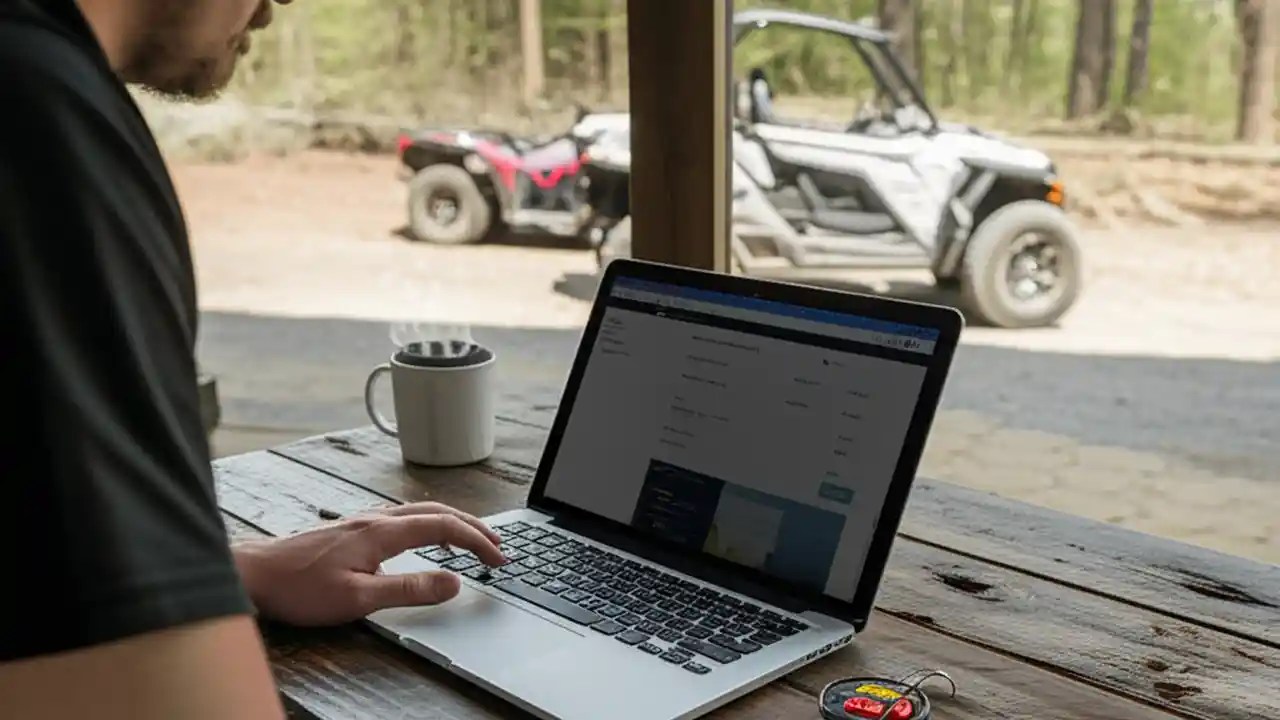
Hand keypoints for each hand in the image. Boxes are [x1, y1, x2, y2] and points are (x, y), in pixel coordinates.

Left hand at [232, 503, 504, 625]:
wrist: (254, 573)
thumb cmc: (299, 588)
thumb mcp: (358, 598)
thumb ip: (409, 589)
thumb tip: (453, 582)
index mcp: (383, 532)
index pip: (444, 527)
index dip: (477, 541)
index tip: (499, 558)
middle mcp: (376, 519)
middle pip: (438, 511)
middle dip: (473, 527)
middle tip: (498, 546)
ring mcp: (363, 521)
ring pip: (421, 510)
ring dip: (453, 522)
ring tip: (472, 538)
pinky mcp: (352, 529)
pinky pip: (404, 516)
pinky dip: (430, 523)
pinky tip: (426, 536)